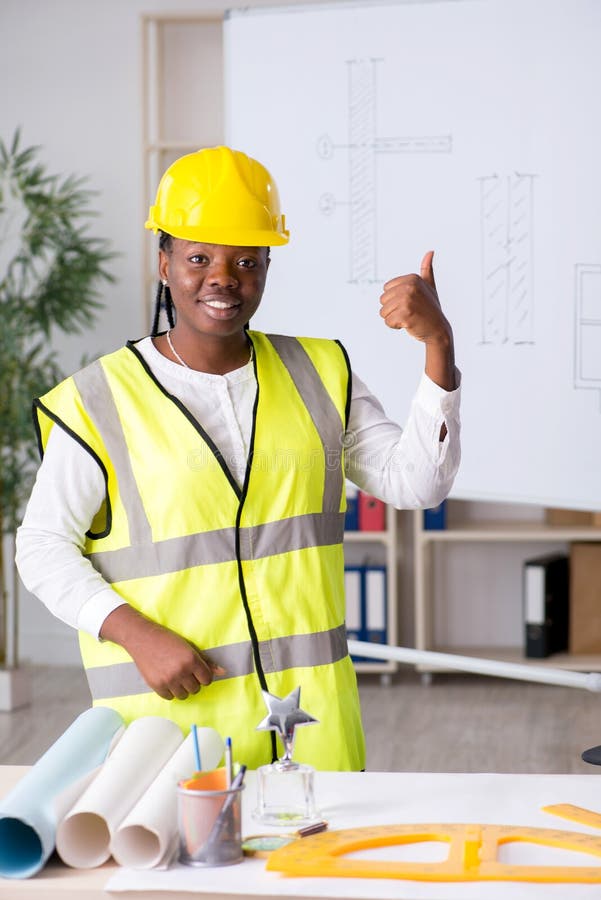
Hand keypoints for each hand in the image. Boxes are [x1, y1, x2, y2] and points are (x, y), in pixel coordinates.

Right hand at [100, 605, 225, 700]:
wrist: (143, 639)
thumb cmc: (168, 640)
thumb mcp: (190, 647)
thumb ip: (206, 661)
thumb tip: (223, 672)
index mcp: (191, 659)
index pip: (207, 679)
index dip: (203, 676)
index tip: (197, 671)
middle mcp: (181, 670)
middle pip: (196, 688)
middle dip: (193, 682)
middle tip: (185, 672)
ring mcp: (168, 680)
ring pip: (184, 695)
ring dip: (182, 688)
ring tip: (176, 676)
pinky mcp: (157, 686)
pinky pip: (170, 697)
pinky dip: (170, 691)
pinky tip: (167, 680)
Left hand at [379, 251, 449, 343]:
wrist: (438, 329)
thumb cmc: (431, 308)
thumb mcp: (430, 286)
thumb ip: (427, 270)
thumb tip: (430, 251)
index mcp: (412, 278)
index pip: (386, 289)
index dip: (394, 299)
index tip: (410, 302)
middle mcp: (409, 286)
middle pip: (382, 300)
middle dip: (393, 309)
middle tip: (409, 311)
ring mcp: (407, 300)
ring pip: (383, 312)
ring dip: (394, 318)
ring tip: (409, 317)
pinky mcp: (405, 314)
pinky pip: (388, 322)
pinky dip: (396, 326)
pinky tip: (408, 324)